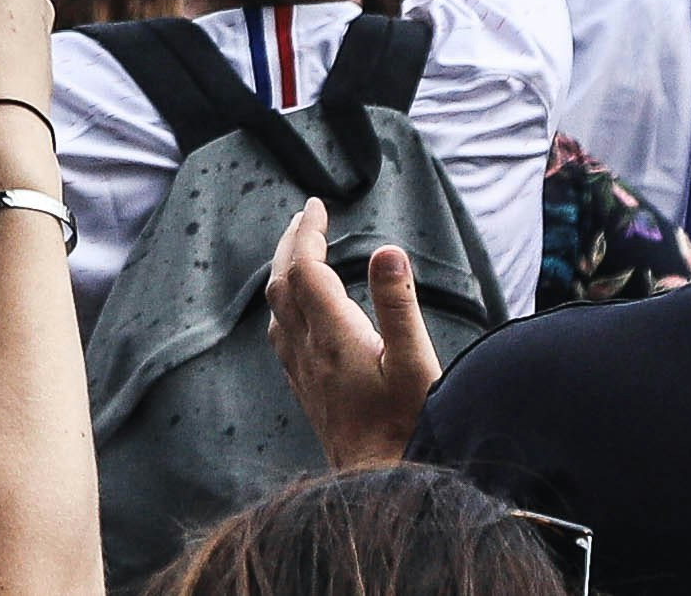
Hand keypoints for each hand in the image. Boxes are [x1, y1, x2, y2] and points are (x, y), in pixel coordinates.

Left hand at [266, 197, 441, 469]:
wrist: (378, 485)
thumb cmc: (403, 426)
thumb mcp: (412, 360)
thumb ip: (397, 303)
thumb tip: (386, 249)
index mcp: (332, 335)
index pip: (306, 269)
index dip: (307, 232)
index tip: (317, 205)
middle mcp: (308, 352)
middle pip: (283, 284)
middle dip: (291, 243)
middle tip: (307, 216)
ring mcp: (303, 374)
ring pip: (277, 310)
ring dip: (285, 272)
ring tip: (300, 251)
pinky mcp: (307, 392)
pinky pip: (281, 336)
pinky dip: (286, 305)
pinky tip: (299, 312)